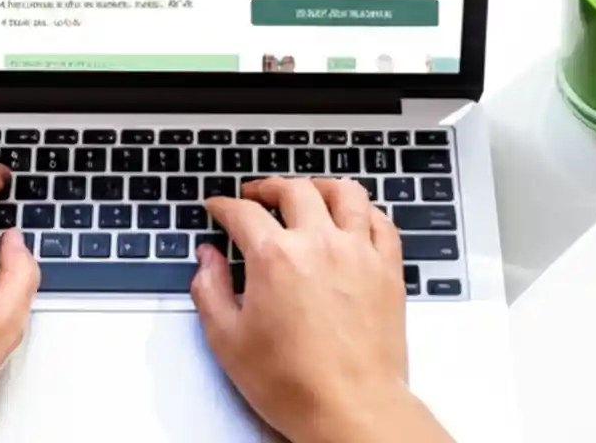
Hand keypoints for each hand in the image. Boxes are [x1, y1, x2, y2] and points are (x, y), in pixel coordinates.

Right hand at [190, 177, 452, 442]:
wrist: (351, 409)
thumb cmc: (293, 383)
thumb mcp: (227, 340)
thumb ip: (210, 290)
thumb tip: (206, 260)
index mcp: (274, 258)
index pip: (242, 212)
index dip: (223, 206)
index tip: (218, 208)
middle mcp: (319, 244)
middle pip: (293, 190)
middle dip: (268, 187)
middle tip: (256, 196)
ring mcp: (359, 253)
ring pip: (344, 193)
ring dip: (319, 186)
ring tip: (307, 192)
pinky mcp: (388, 270)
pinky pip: (381, 222)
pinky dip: (364, 212)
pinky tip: (353, 218)